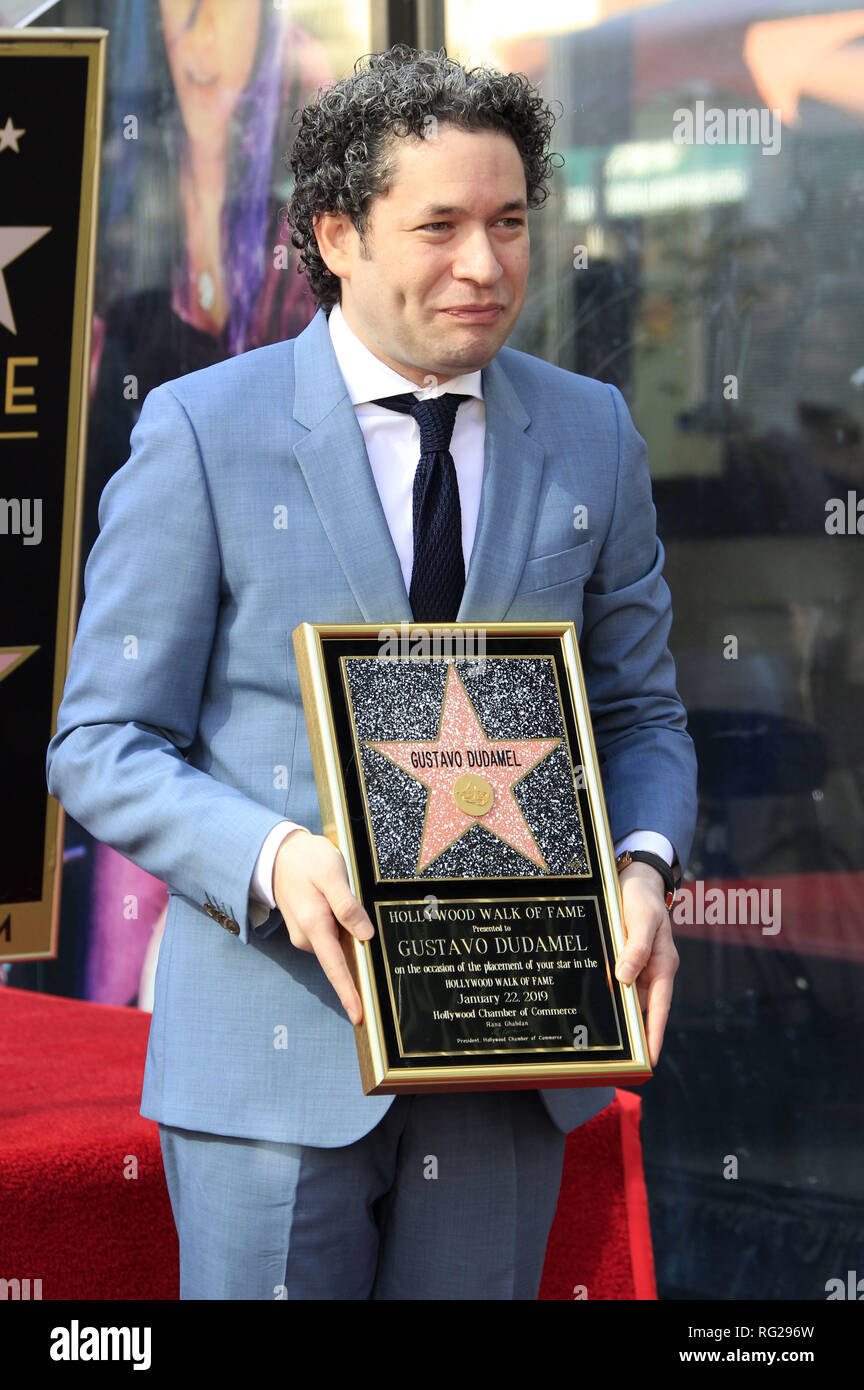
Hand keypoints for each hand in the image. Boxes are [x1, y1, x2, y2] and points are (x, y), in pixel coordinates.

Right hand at [272, 829, 373, 1025]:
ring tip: (350, 909)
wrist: (278, 853)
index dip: (348, 993)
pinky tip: (345, 916)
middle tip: (374, 962)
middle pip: (339, 960)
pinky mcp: (307, 928)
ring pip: (335, 947)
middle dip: (356, 966)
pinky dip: (340, 933)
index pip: (335, 967)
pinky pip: (329, 938)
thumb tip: (365, 935)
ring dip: (349, 941)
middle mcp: (307, 936)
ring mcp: (305, 934)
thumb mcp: (331, 874)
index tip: (359, 1016)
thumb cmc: (307, 860)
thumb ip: (347, 905)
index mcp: (314, 925)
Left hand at [614, 861, 678, 1066]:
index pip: (659, 1007)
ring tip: (604, 1044)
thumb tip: (625, 979)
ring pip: (627, 998)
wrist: (636, 878)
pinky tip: (592, 1007)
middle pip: (643, 1009)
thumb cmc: (642, 898)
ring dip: (618, 1016)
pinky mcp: (624, 960)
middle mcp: (652, 971)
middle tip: (621, 1062)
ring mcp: (638, 967)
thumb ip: (636, 948)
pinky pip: (617, 983)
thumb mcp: (641, 920)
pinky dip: (608, 995)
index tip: (649, 1060)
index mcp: (663, 965)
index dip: (654, 1034)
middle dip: (635, 1035)